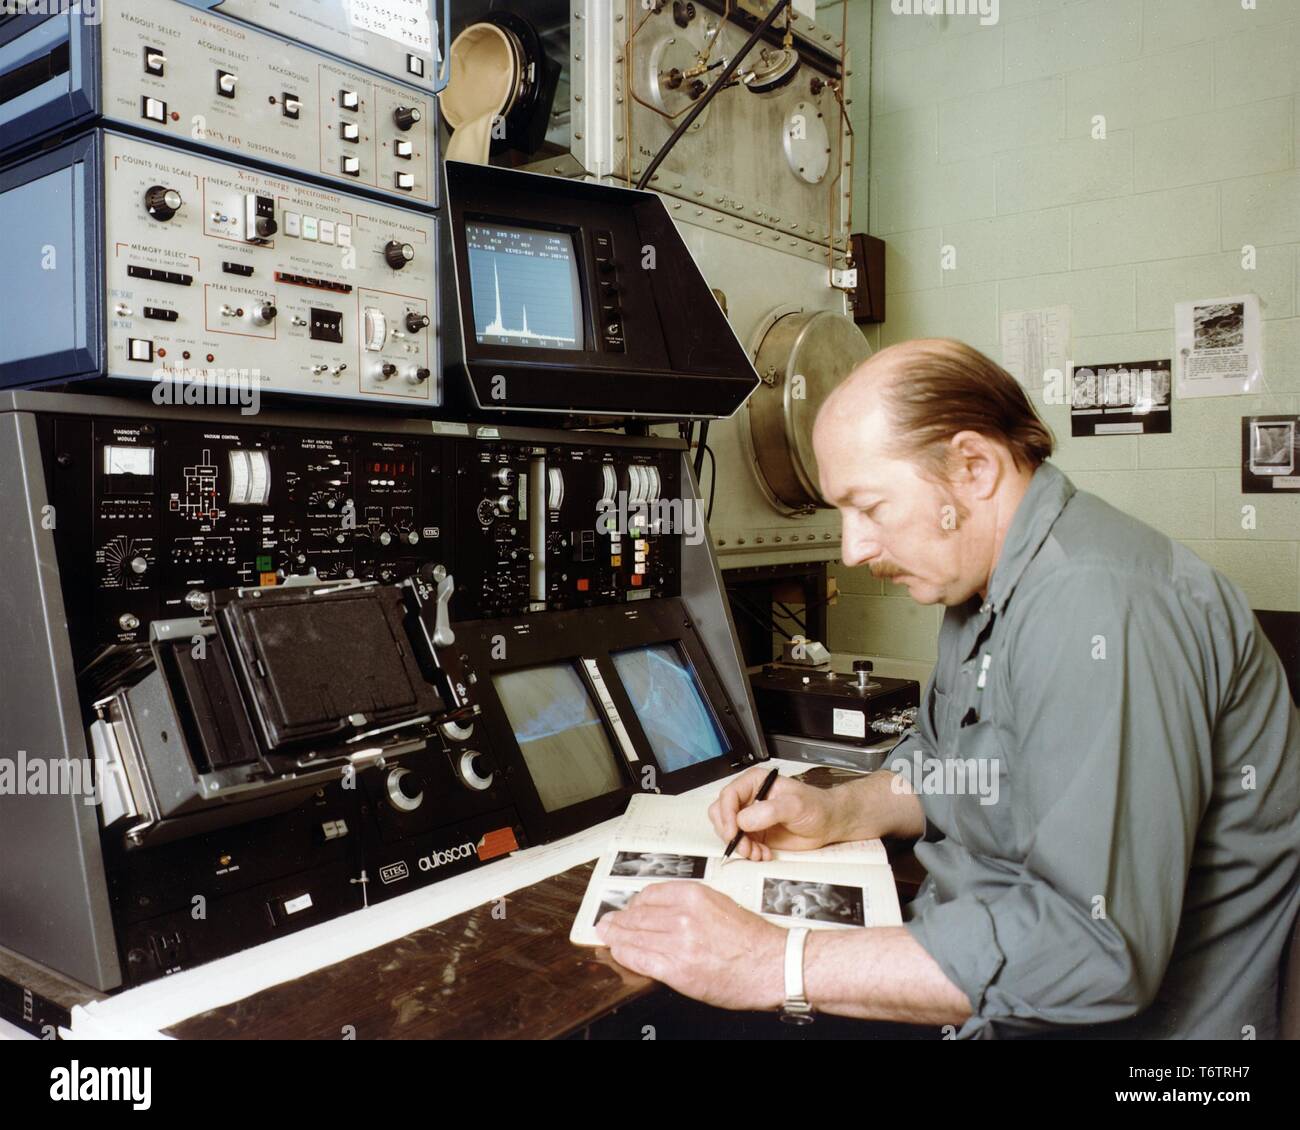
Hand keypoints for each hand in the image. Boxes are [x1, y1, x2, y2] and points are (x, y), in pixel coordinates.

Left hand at [596, 882, 785, 1010]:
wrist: (772, 965)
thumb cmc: (751, 938)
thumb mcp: (718, 905)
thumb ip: (688, 905)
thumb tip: (659, 911)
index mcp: (693, 895)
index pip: (649, 895)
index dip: (633, 904)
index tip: (628, 909)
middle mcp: (682, 915)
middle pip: (637, 915)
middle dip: (618, 920)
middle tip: (607, 923)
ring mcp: (678, 942)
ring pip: (634, 936)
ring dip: (615, 936)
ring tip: (606, 936)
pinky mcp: (676, 969)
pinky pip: (639, 958)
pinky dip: (624, 954)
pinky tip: (618, 952)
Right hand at [707, 766, 838, 860]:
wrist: (829, 823)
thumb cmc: (816, 807)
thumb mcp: (795, 805)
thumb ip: (769, 811)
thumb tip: (744, 820)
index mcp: (755, 782)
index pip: (729, 795)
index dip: (726, 814)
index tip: (733, 831)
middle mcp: (749, 799)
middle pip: (722, 814)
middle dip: (730, 833)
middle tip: (745, 846)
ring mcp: (751, 817)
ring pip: (729, 832)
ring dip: (740, 846)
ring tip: (757, 852)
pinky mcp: (756, 834)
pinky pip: (741, 844)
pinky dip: (749, 852)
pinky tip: (763, 854)